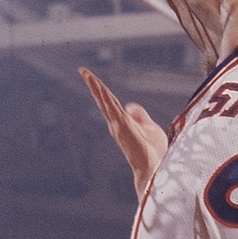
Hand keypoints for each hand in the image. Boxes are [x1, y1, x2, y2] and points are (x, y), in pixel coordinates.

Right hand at [79, 68, 167, 195]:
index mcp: (123, 123)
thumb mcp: (150, 127)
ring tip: (85, 73)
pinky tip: (97, 85)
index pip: (111, 103)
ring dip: (95, 85)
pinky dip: (103, 95)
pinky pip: (110, 106)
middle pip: (104, 99)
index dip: (103, 91)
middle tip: (83, 70)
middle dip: (94, 84)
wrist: (154, 168)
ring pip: (104, 100)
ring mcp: (117, 124)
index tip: (94, 79)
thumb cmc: (154, 152)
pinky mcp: (121, 125)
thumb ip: (140, 116)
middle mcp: (116, 123)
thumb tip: (129, 105)